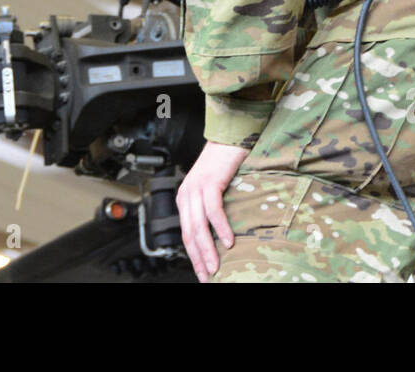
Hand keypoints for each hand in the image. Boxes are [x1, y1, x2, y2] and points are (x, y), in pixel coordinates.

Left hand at [176, 140, 249, 281]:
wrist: (229, 137)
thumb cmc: (225, 165)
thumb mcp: (214, 190)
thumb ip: (210, 210)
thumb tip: (220, 238)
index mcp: (185, 199)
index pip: (187, 235)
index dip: (194, 257)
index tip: (203, 275)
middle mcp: (186, 195)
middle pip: (190, 234)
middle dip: (199, 259)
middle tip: (208, 277)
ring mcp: (196, 188)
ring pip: (199, 226)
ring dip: (208, 249)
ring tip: (216, 266)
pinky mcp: (210, 181)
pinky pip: (213, 210)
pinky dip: (221, 227)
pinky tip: (228, 241)